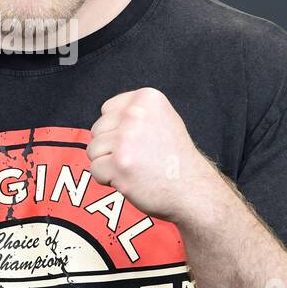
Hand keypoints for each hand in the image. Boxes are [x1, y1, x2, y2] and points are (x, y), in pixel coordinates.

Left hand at [87, 87, 213, 222]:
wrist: (192, 189)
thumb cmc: (175, 158)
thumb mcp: (163, 119)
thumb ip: (135, 113)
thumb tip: (105, 117)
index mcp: (146, 98)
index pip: (107, 110)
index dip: (117, 129)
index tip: (138, 141)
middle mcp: (135, 113)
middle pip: (97, 129)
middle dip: (111, 147)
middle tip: (139, 157)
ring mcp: (127, 139)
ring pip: (93, 150)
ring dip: (108, 164)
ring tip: (135, 168)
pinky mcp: (120, 164)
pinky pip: (95, 170)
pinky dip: (108, 179)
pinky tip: (130, 179)